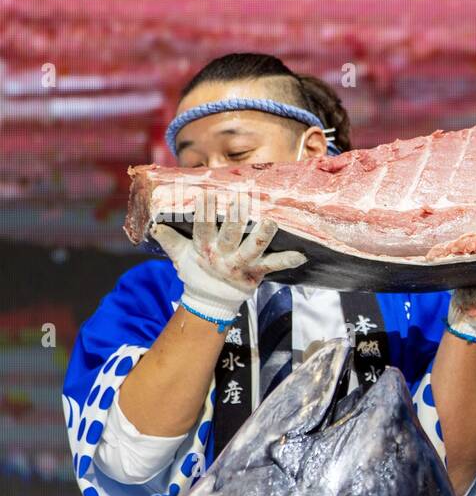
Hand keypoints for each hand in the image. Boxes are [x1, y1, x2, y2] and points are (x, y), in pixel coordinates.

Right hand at [151, 190, 305, 324]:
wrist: (211, 301)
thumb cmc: (196, 271)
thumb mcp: (180, 256)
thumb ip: (169, 240)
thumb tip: (154, 225)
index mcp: (204, 249)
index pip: (202, 229)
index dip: (203, 214)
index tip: (204, 195)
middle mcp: (224, 256)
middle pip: (230, 236)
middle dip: (236, 218)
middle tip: (242, 199)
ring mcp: (241, 264)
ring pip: (253, 248)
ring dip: (263, 234)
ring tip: (271, 221)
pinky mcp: (257, 272)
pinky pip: (274, 265)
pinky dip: (288, 260)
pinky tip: (302, 256)